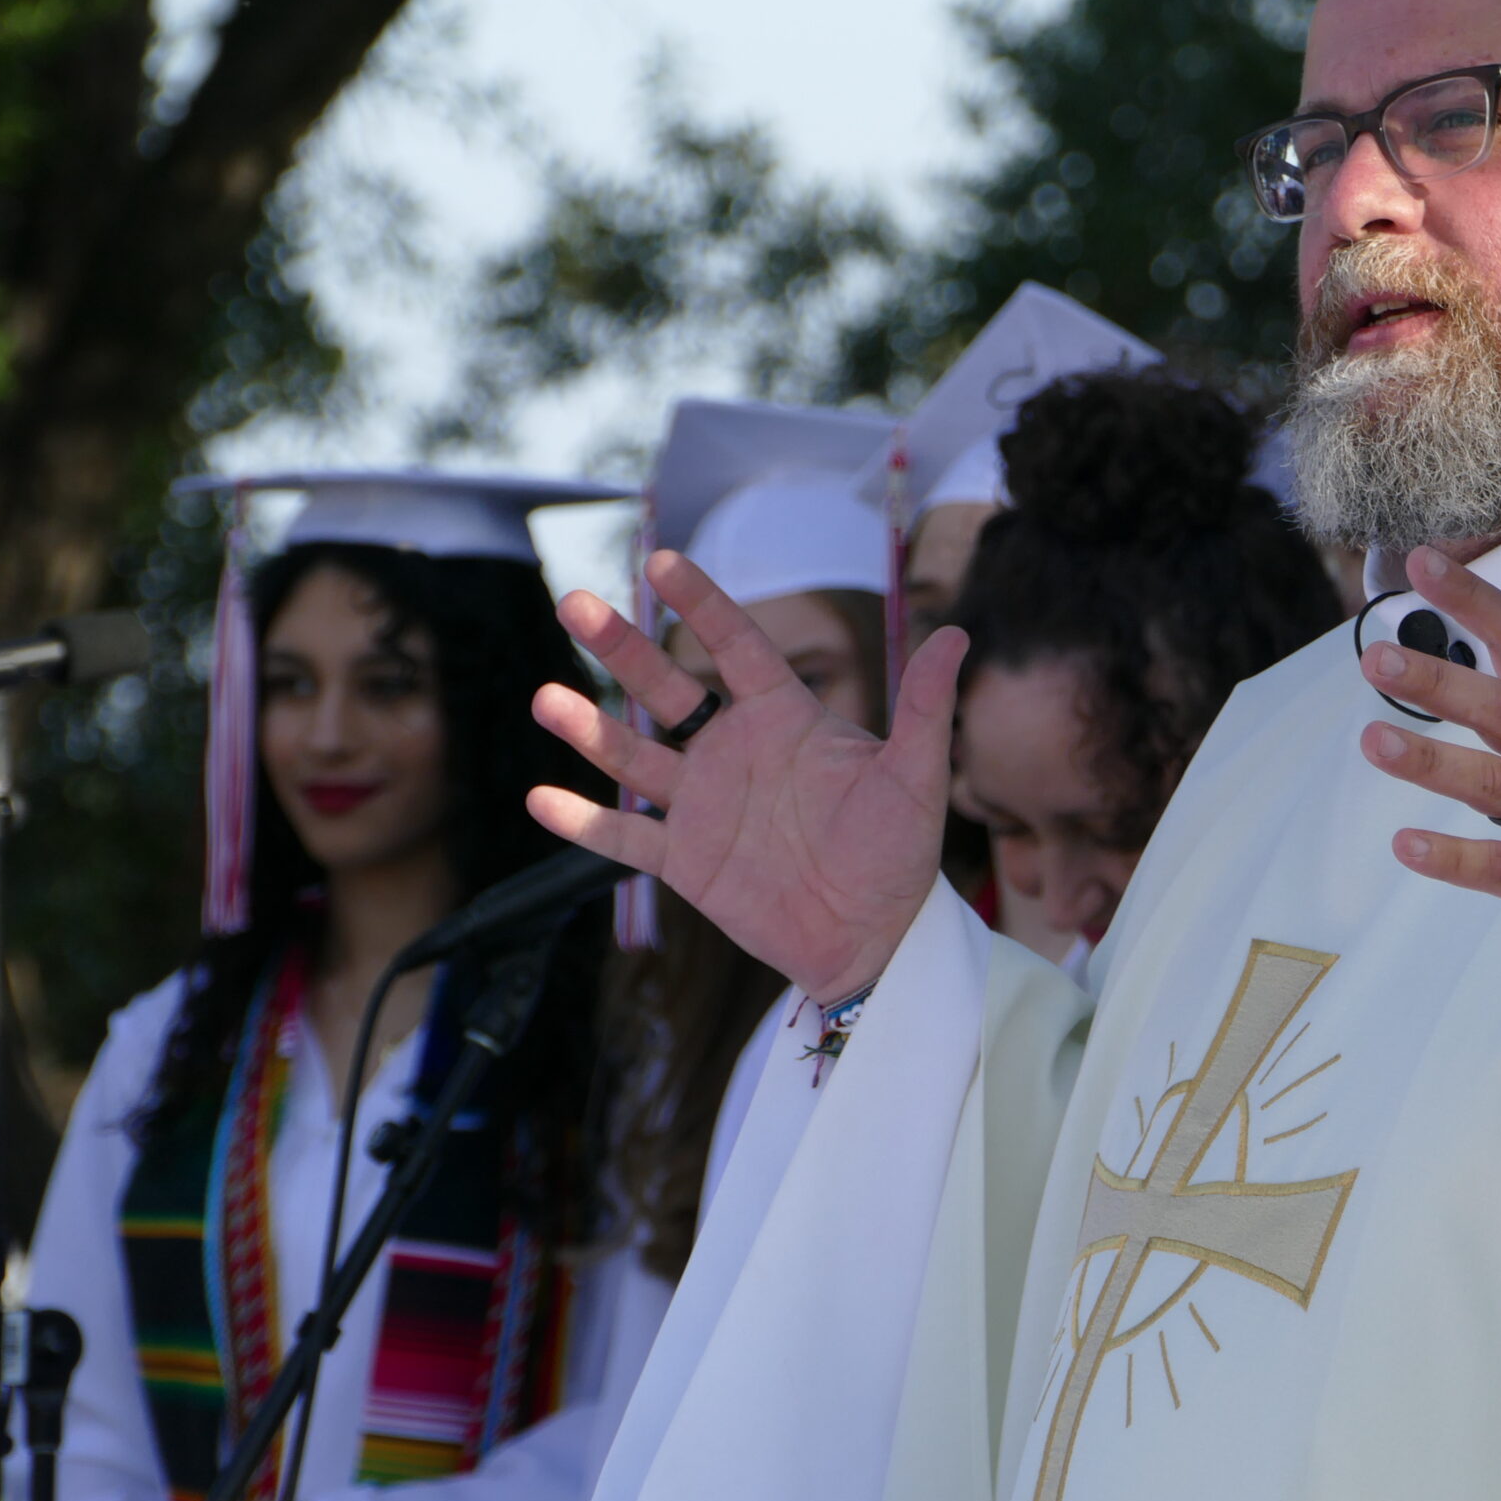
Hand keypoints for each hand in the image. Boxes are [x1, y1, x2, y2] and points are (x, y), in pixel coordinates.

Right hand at [528, 549, 966, 1003]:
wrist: (875, 939)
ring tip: (545, 697)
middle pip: (666, 688)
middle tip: (573, 603)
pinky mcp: (685, 861)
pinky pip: (624, 838)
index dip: (701, 604)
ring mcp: (703, 806)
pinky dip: (582, 821)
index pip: (736, 647)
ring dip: (588, 727)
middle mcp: (734, 752)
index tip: (663, 562)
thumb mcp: (916, 778)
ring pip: (632, 756)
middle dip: (620, 646)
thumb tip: (959, 634)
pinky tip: (541, 797)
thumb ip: (925, 708)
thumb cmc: (901, 854)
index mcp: (785, 720)